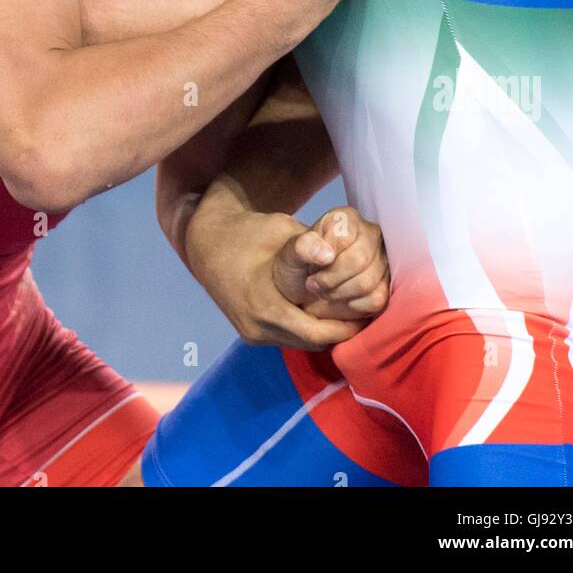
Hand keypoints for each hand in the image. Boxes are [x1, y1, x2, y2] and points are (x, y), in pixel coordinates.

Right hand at [185, 202, 388, 351]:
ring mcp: (251, 333)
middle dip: (338, 330)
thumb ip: (307, 244)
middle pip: (311, 342)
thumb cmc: (248, 232)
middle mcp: (257, 328)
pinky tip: (318, 309)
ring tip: (344, 311)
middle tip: (361, 313)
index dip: (346, 326)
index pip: (316, 332)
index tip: (366, 312)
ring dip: (321, 331)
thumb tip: (332, 253)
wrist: (206, 242)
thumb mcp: (279, 230)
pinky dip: (304, 327)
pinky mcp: (249, 332)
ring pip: (299, 342)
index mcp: (264, 306)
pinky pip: (286, 337)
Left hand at [272, 206, 389, 321]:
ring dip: (340, 293)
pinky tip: (343, 298)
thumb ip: (303, 246)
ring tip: (326, 290)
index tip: (311, 268)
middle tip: (315, 283)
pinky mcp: (386, 283)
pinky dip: (355, 305)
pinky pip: (377, 299)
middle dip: (331, 280)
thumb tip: (327, 254)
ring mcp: (382, 259)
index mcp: (346, 219)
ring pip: (367, 282)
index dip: (324, 261)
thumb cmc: (297, 267)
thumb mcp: (290, 254)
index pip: (343, 239)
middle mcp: (369, 233)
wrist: (302, 288)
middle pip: (358, 261)